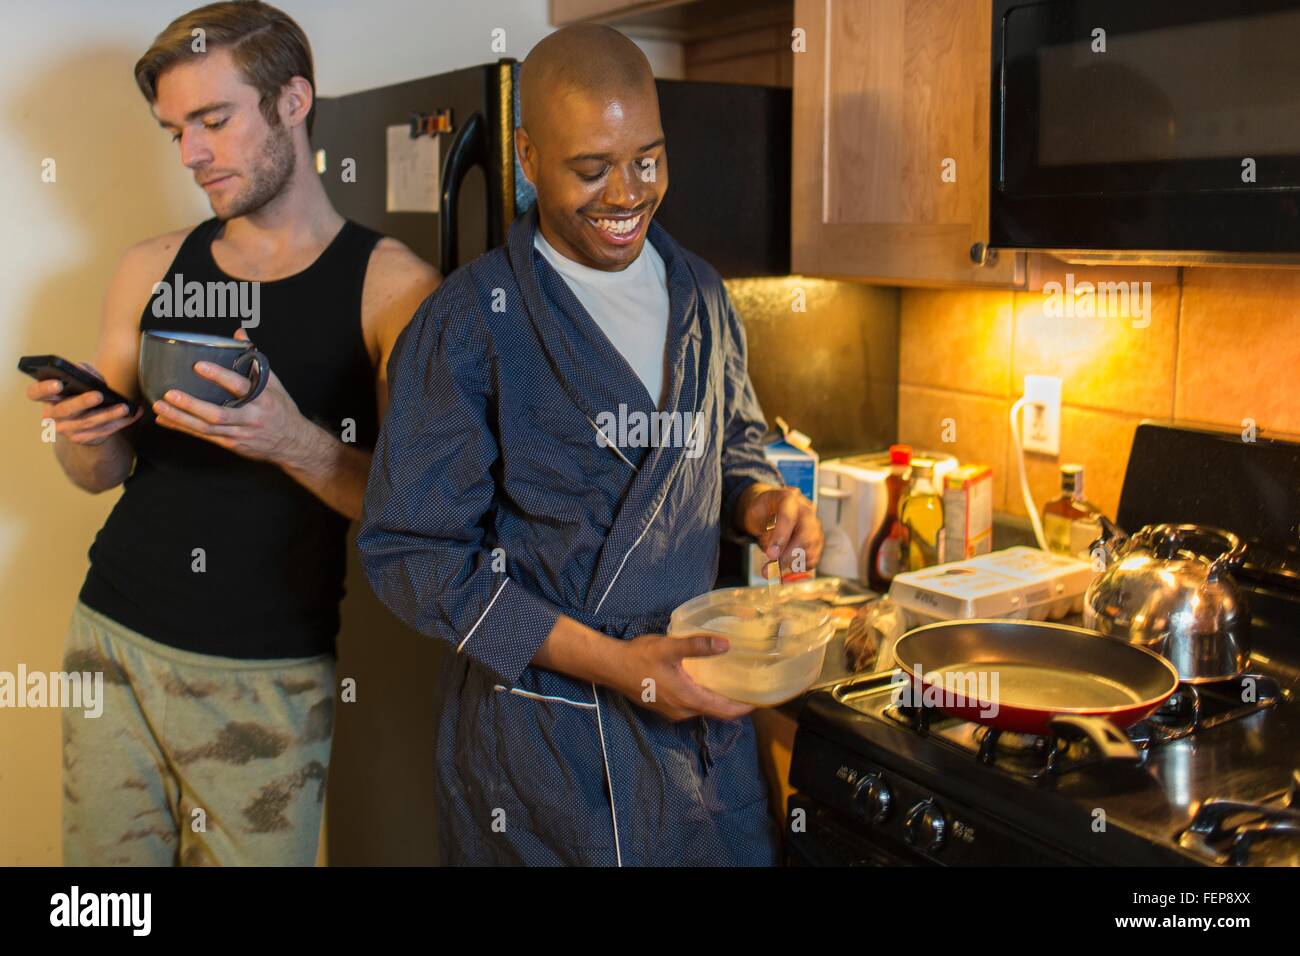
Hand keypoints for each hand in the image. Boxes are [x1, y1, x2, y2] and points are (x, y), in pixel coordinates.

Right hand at [26, 362, 141, 445]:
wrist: (85, 421)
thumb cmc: (80, 394)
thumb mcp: (80, 380)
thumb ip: (81, 372)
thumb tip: (81, 368)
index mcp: (47, 397)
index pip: (35, 393)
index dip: (43, 389)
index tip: (57, 384)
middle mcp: (52, 415)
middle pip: (65, 409)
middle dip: (82, 402)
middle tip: (98, 395)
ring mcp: (66, 429)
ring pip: (87, 422)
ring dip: (108, 414)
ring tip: (124, 407)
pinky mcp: (83, 438)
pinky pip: (102, 431)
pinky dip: (120, 422)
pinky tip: (133, 414)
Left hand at [151, 329, 305, 462]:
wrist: (292, 443)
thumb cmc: (281, 409)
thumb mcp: (274, 383)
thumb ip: (254, 359)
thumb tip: (239, 333)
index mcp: (262, 398)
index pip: (240, 386)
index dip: (219, 376)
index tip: (198, 365)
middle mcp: (251, 417)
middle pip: (218, 414)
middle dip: (192, 405)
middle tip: (170, 393)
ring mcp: (240, 433)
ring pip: (206, 428)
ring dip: (180, 418)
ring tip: (160, 406)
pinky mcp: (231, 444)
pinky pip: (203, 436)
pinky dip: (182, 427)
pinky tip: (165, 419)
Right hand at [612, 632, 753, 721]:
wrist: (610, 667)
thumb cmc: (640, 657)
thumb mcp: (671, 647)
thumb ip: (698, 646)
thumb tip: (726, 644)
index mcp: (688, 700)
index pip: (725, 711)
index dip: (744, 707)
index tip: (761, 699)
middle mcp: (682, 711)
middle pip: (715, 711)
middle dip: (733, 703)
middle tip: (749, 687)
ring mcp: (671, 711)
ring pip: (702, 709)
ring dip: (717, 700)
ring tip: (731, 683)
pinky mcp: (663, 706)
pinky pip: (690, 706)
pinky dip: (702, 698)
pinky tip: (704, 682)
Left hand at [739, 484, 823, 575]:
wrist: (769, 508)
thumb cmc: (762, 510)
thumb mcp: (753, 514)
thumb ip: (762, 531)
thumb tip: (773, 555)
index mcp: (789, 498)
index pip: (788, 517)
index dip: (781, 537)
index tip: (771, 555)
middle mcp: (806, 510)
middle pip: (805, 535)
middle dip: (788, 555)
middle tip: (772, 569)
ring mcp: (814, 525)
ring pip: (811, 548)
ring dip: (793, 564)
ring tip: (775, 570)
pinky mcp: (817, 540)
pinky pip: (813, 557)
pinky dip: (800, 567)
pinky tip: (787, 568)